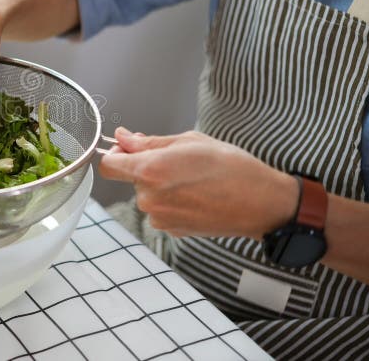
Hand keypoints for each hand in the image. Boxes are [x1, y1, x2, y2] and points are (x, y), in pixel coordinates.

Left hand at [98, 128, 299, 239]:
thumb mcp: (189, 141)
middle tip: (178, 161)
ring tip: (193, 179)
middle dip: (146, 167)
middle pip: (130, 179)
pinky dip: (171, 202)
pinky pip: (160, 210)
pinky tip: (196, 196)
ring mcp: (159, 217)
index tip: (127, 149)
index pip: (107, 165)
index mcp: (150, 171)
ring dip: (160, 186)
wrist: (261, 202)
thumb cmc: (230, 167)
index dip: (115, 154)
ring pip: (147, 195)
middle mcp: (149, 198)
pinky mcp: (171, 230)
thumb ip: (148, 142)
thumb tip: (122, 138)